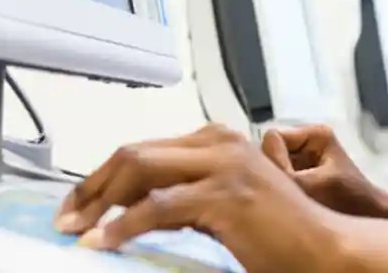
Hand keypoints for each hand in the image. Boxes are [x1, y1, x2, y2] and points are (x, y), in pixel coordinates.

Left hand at [53, 124, 342, 272]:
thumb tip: (131, 206)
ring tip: (76, 230)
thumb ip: (184, 194)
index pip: (144, 148)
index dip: (102, 176)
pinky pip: (156, 207)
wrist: (322, 248)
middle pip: (134, 153)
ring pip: (139, 170)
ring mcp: (223, 165)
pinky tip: (104, 242)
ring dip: (98, 203)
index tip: (77, 203)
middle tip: (65, 217)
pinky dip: (123, 226)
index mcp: (218, 139)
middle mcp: (219, 142)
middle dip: (91, 187)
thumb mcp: (222, 204)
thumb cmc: (278, 234)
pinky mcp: (224, 196)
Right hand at [260, 125, 385, 218]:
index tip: (288, 180)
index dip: (274, 159)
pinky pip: (278, 176)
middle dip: (273, 171)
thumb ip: (281, 169)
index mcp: (316, 134)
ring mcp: (304, 158)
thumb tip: (253, 157)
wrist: (367, 219)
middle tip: (288, 190)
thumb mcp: (310, 184)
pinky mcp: (301, 174)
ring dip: (277, 181)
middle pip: (269, 151)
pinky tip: (294, 200)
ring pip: (271, 165)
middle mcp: (308, 142)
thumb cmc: (347, 201)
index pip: (273, 137)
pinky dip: (282, 188)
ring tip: (294, 196)